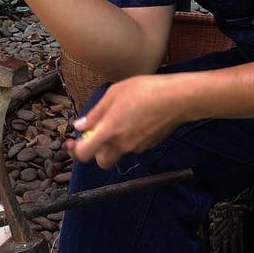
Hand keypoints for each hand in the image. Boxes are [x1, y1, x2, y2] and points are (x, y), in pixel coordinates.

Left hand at [66, 74, 184, 168]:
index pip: (84, 154)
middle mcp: (122, 145)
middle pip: (102, 162)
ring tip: (121, 119)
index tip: (74, 141)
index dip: (75, 151)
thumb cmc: (146, 91)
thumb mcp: (114, 94)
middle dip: (97, 153)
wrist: (179, 98)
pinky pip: (134, 146)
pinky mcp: (150, 145)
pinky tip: (137, 119)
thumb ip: (95, 114)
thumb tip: (80, 127)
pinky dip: (130, 137)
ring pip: (119, 153)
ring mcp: (137, 147)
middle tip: (97, 136)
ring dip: (114, 142)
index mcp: (109, 131)